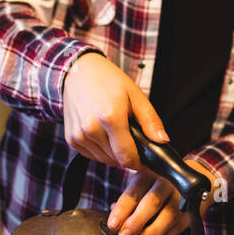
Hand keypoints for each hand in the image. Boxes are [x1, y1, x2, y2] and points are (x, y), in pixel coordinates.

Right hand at [61, 52, 166, 169]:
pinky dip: (101, 150)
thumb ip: (150, 121)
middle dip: (128, 154)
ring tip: (116, 131)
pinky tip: (104, 133)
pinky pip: (91, 155)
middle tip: (131, 136)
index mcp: (110, 117)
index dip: (139, 163)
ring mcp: (78, 135)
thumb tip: (162, 141)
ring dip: (114, 153)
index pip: (127, 157)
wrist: (78, 71)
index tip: (145, 159)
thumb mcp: (136, 95)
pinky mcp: (71, 139)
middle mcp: (91, 129)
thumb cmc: (108, 80)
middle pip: (116, 160)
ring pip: (104, 160)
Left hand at [107, 156, 216, 234]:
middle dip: (136, 221)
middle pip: (152, 202)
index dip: (122, 209)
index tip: (113, 225)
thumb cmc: (157, 184)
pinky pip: (178, 226)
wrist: (194, 175)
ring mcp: (182, 196)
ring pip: (169, 215)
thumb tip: (113, 215)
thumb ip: (128, 200)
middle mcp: (166, 182)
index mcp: (149, 174)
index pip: (134, 191)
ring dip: (152, 232)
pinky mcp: (193, 209)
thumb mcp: (141, 184)